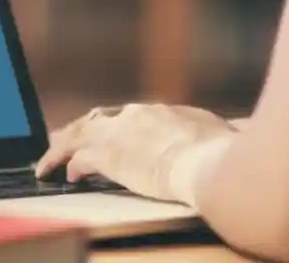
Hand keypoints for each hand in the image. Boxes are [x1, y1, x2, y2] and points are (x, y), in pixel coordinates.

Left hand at [35, 103, 236, 205]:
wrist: (211, 163)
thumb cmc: (225, 153)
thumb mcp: (226, 133)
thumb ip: (222, 130)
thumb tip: (240, 129)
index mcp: (162, 114)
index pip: (130, 116)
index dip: (116, 125)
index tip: (111, 132)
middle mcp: (137, 116)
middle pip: (98, 119)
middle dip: (81, 129)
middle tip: (66, 138)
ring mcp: (121, 133)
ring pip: (78, 134)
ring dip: (61, 146)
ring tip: (48, 159)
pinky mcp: (109, 156)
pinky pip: (77, 158)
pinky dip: (64, 164)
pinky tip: (60, 175)